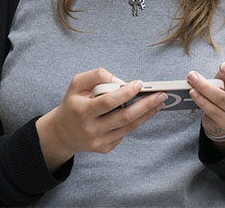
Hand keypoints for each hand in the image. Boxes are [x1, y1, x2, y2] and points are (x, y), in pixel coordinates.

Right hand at [35, 68, 165, 171]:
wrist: (62, 132)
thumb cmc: (74, 103)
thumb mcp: (77, 84)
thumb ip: (97, 76)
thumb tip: (121, 82)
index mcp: (81, 111)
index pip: (108, 102)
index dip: (125, 93)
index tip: (140, 84)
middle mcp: (90, 129)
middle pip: (124, 117)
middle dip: (146, 105)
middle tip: (162, 95)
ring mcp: (98, 141)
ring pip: (129, 127)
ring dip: (147, 114)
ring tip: (160, 102)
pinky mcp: (105, 148)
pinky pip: (124, 133)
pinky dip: (136, 122)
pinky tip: (146, 112)